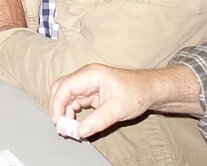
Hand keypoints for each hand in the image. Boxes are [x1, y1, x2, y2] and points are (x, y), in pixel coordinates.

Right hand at [49, 64, 202, 139]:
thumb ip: (98, 121)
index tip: (59, 121)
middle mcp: (86, 76)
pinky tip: (76, 123)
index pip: (65, 86)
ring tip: (70, 127)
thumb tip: (80, 131)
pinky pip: (75, 100)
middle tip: (61, 125)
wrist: (149, 90)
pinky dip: (72, 111)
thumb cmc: (136, 93)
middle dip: (58, 106)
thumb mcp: (117, 109)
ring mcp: (87, 83)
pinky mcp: (90, 91)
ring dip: (64, 110)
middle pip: (61, 88)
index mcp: (91, 74)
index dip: (58, 103)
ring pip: (66, 95)